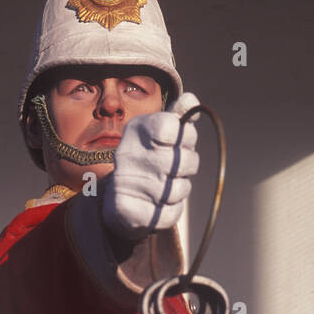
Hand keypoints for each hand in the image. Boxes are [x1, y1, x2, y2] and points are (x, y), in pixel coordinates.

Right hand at [101, 91, 200, 240]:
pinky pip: (172, 213)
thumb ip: (178, 117)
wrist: (121, 198)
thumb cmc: (149, 158)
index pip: (174, 127)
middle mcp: (127, 154)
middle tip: (175, 167)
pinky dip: (172, 210)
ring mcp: (127, 184)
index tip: (179, 142)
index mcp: (136, 130)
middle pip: (184, 160)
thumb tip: (192, 100)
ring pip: (180, 188)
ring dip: (180, 188)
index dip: (186, 137)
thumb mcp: (161, 132)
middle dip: (187, 165)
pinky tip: (159, 203)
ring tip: (166, 184)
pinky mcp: (132, 213)